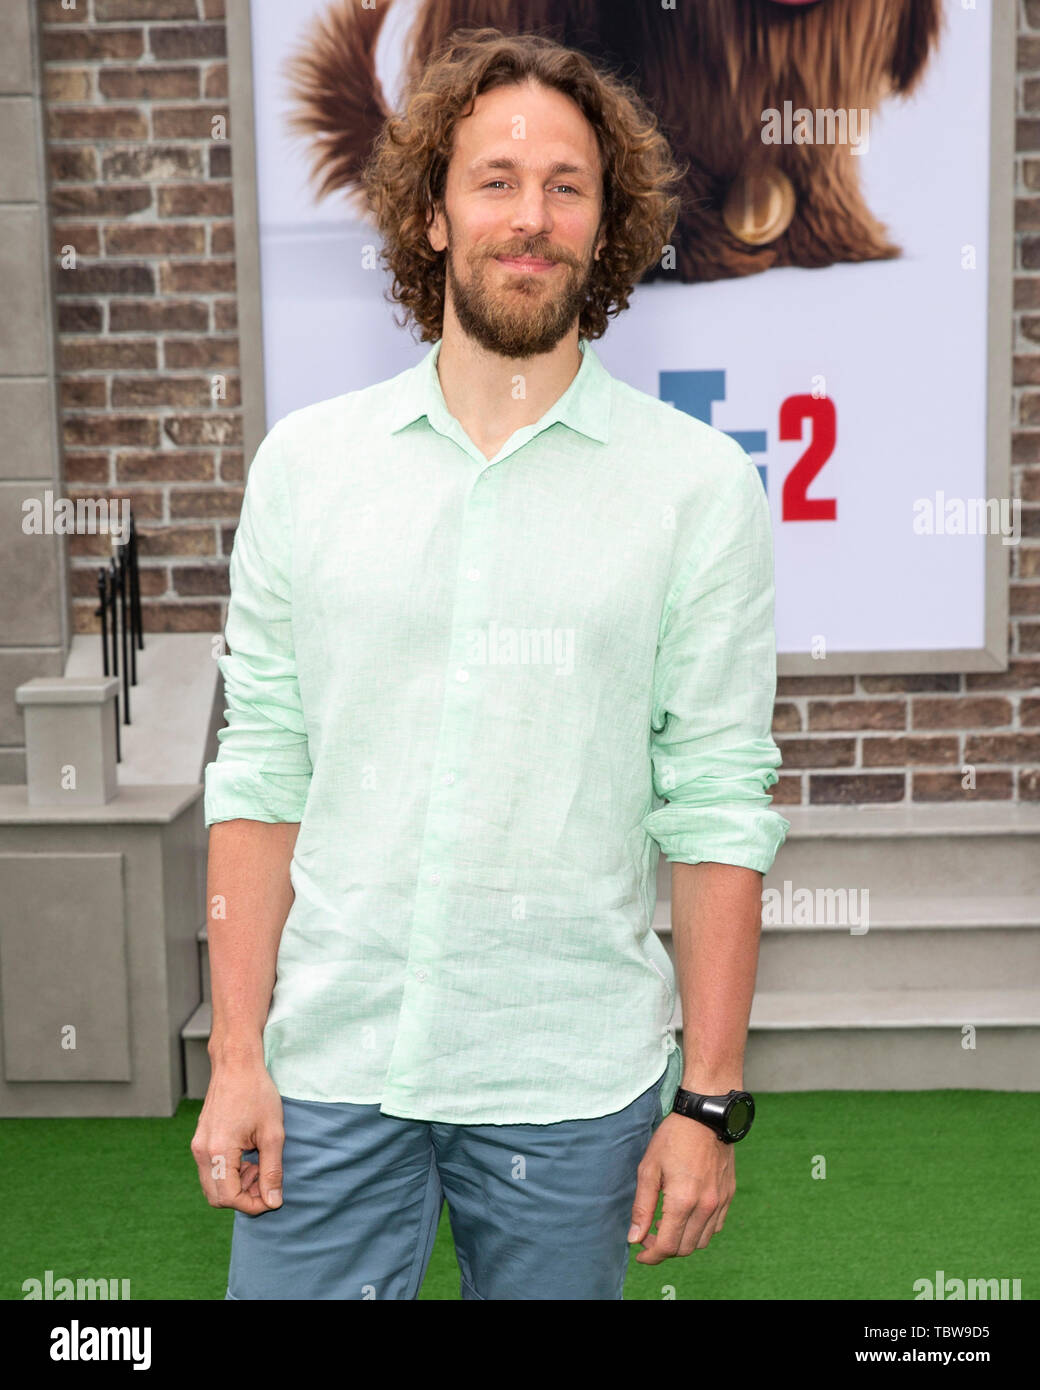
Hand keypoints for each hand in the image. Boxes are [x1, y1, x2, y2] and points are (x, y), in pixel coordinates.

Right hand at [190, 1060, 284, 1215]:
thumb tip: (273, 1202)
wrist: (236, 1064)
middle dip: (244, 1196)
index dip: (253, 1204)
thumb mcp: (273, 1133)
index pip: (230, 1198)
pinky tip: (248, 1156)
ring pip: (212, 1186)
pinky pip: (211, 1170)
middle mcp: (201, 1152)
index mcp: (218, 1151)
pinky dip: (229, 1173)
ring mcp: (197, 1146)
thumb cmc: (257, 1093)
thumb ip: (272, 1171)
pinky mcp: (199, 1141)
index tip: (272, 1196)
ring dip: (236, 1185)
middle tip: (265, 1179)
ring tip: (258, 1164)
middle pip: (217, 1198)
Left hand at [627, 1112, 735, 1262]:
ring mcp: (720, 1202)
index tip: (640, 1252)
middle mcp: (705, 1206)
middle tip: (649, 1234)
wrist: (706, 1116)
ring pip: (701, 1241)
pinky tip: (686, 1215)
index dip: (651, 1256)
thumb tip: (634, 1238)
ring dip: (682, 1241)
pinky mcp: (728, 1195)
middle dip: (664, 1249)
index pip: (668, 1247)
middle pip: (684, 1248)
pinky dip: (699, 1230)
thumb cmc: (674, 1138)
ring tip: (666, 1224)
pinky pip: (715, 1227)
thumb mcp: (649, 1168)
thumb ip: (642, 1207)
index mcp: (682, 1201)